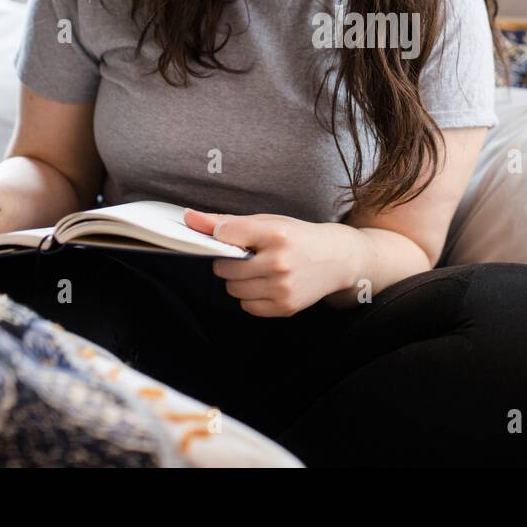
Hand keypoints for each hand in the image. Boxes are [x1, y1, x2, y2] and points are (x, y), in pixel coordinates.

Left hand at [183, 209, 355, 317]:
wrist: (337, 259)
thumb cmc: (298, 237)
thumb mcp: (268, 221)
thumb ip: (228, 221)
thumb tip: (189, 219)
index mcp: (276, 234)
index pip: (225, 235)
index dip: (219, 235)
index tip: (227, 235)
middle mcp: (279, 262)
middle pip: (224, 268)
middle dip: (229, 261)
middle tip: (248, 255)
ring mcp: (282, 288)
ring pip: (233, 289)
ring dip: (238, 280)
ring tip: (259, 270)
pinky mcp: (285, 307)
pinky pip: (247, 306)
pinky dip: (251, 297)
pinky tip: (267, 285)